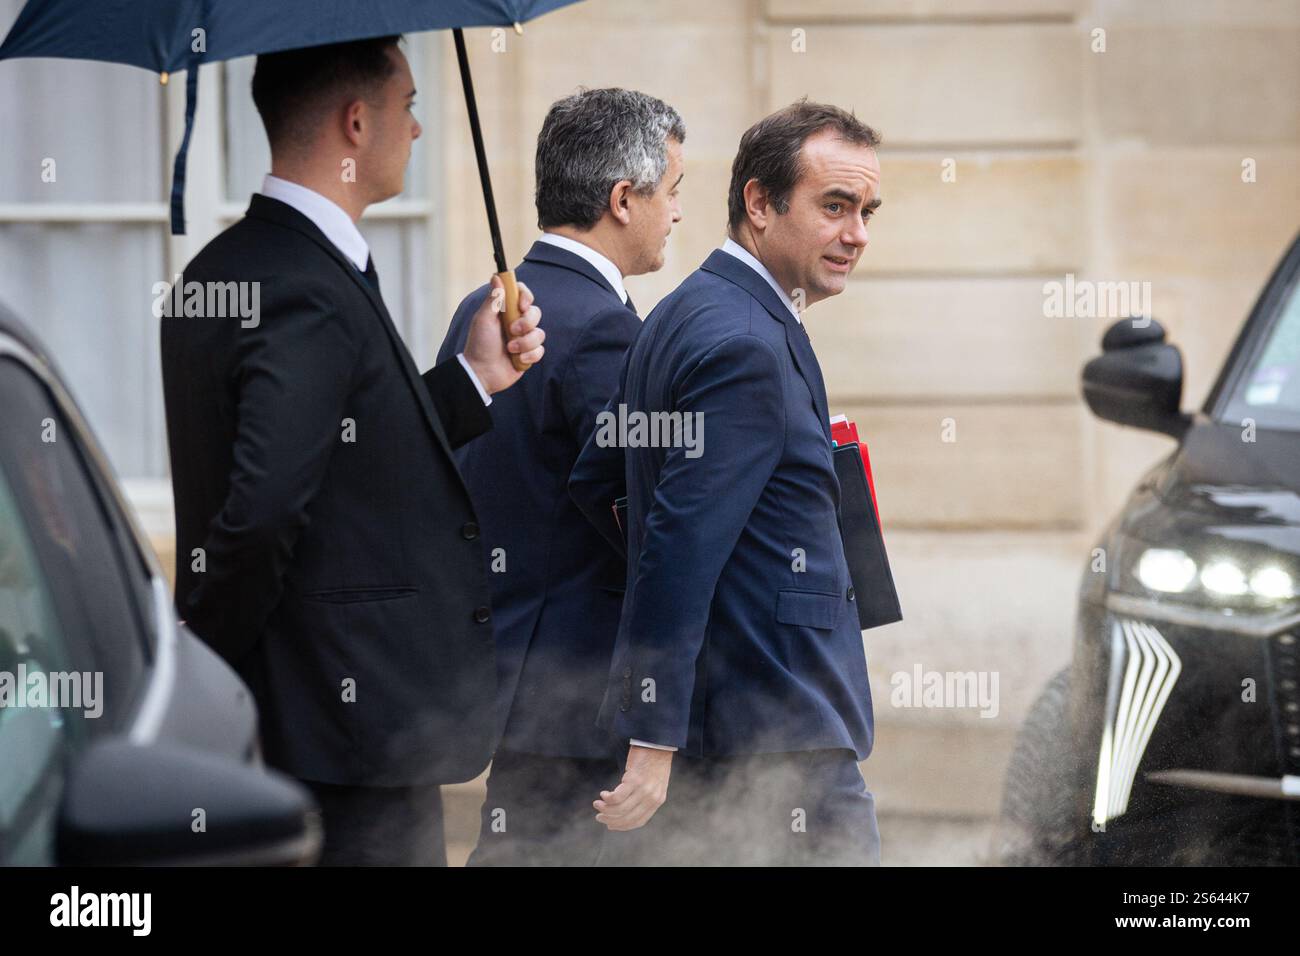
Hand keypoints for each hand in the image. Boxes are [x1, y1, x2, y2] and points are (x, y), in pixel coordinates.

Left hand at [463, 274, 544, 393]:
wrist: (482, 373)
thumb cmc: (479, 345)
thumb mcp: (483, 320)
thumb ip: (493, 299)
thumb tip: (496, 277)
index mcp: (505, 311)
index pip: (522, 295)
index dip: (526, 296)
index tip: (522, 305)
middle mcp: (517, 322)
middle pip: (535, 313)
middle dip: (527, 323)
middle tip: (512, 331)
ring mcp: (524, 338)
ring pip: (539, 334)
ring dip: (525, 342)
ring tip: (510, 349)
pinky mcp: (529, 354)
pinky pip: (540, 350)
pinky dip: (529, 355)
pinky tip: (517, 360)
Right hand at [594, 744, 672, 830]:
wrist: (658, 741)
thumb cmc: (655, 760)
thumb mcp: (655, 782)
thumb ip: (646, 795)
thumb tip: (628, 807)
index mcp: (657, 800)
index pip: (638, 821)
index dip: (622, 826)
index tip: (610, 825)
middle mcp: (651, 798)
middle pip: (628, 817)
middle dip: (611, 820)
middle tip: (599, 817)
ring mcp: (643, 789)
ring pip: (620, 809)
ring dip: (605, 809)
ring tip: (597, 804)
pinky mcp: (634, 779)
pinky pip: (617, 797)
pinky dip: (607, 799)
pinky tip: (603, 794)